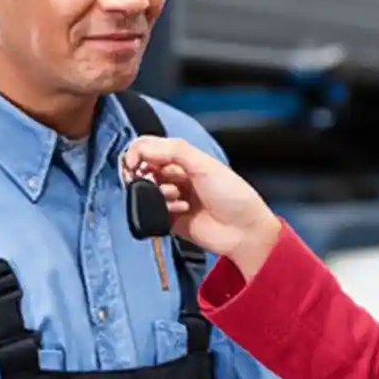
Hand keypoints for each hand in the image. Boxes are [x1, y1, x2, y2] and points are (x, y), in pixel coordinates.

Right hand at [121, 136, 281, 278]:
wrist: (243, 231)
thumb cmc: (233, 195)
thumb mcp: (204, 164)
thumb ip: (172, 151)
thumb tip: (140, 150)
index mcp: (184, 159)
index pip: (149, 147)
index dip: (137, 153)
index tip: (135, 164)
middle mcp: (176, 176)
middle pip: (142, 168)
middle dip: (142, 174)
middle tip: (149, 180)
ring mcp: (172, 198)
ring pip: (144, 191)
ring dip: (156, 192)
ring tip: (176, 196)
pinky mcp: (170, 220)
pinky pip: (151, 212)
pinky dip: (161, 209)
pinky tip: (181, 210)